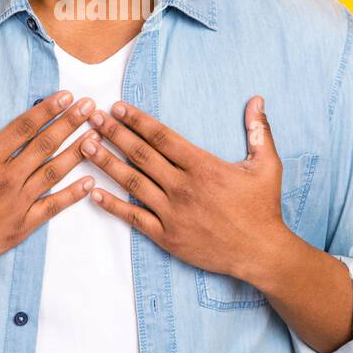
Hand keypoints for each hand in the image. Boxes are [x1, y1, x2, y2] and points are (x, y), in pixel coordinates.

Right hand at [0, 89, 97, 284]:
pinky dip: (73, 195)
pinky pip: (53, 208)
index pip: (23, 127)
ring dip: (77, 152)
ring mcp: (16, 204)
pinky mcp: (21, 227)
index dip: (47, 109)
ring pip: (54, 173)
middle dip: (70, 123)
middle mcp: (5, 179)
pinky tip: (90, 182)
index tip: (66, 95)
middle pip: (45, 145)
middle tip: (91, 106)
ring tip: (97, 136)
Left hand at [77, 96, 284, 282]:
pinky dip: (112, 205)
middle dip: (114, 134)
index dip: (137, 120)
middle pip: (141, 155)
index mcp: (203, 166)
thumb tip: (257, 99)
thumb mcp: (267, 165)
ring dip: (106, 163)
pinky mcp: (167, 236)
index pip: (162, 137)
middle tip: (92, 117)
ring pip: (132, 183)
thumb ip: (259, 130)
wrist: (260, 253)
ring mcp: (172, 213)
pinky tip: (93, 192)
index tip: (117, 107)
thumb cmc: (263, 208)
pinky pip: (134, 218)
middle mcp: (183, 187)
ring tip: (85, 146)